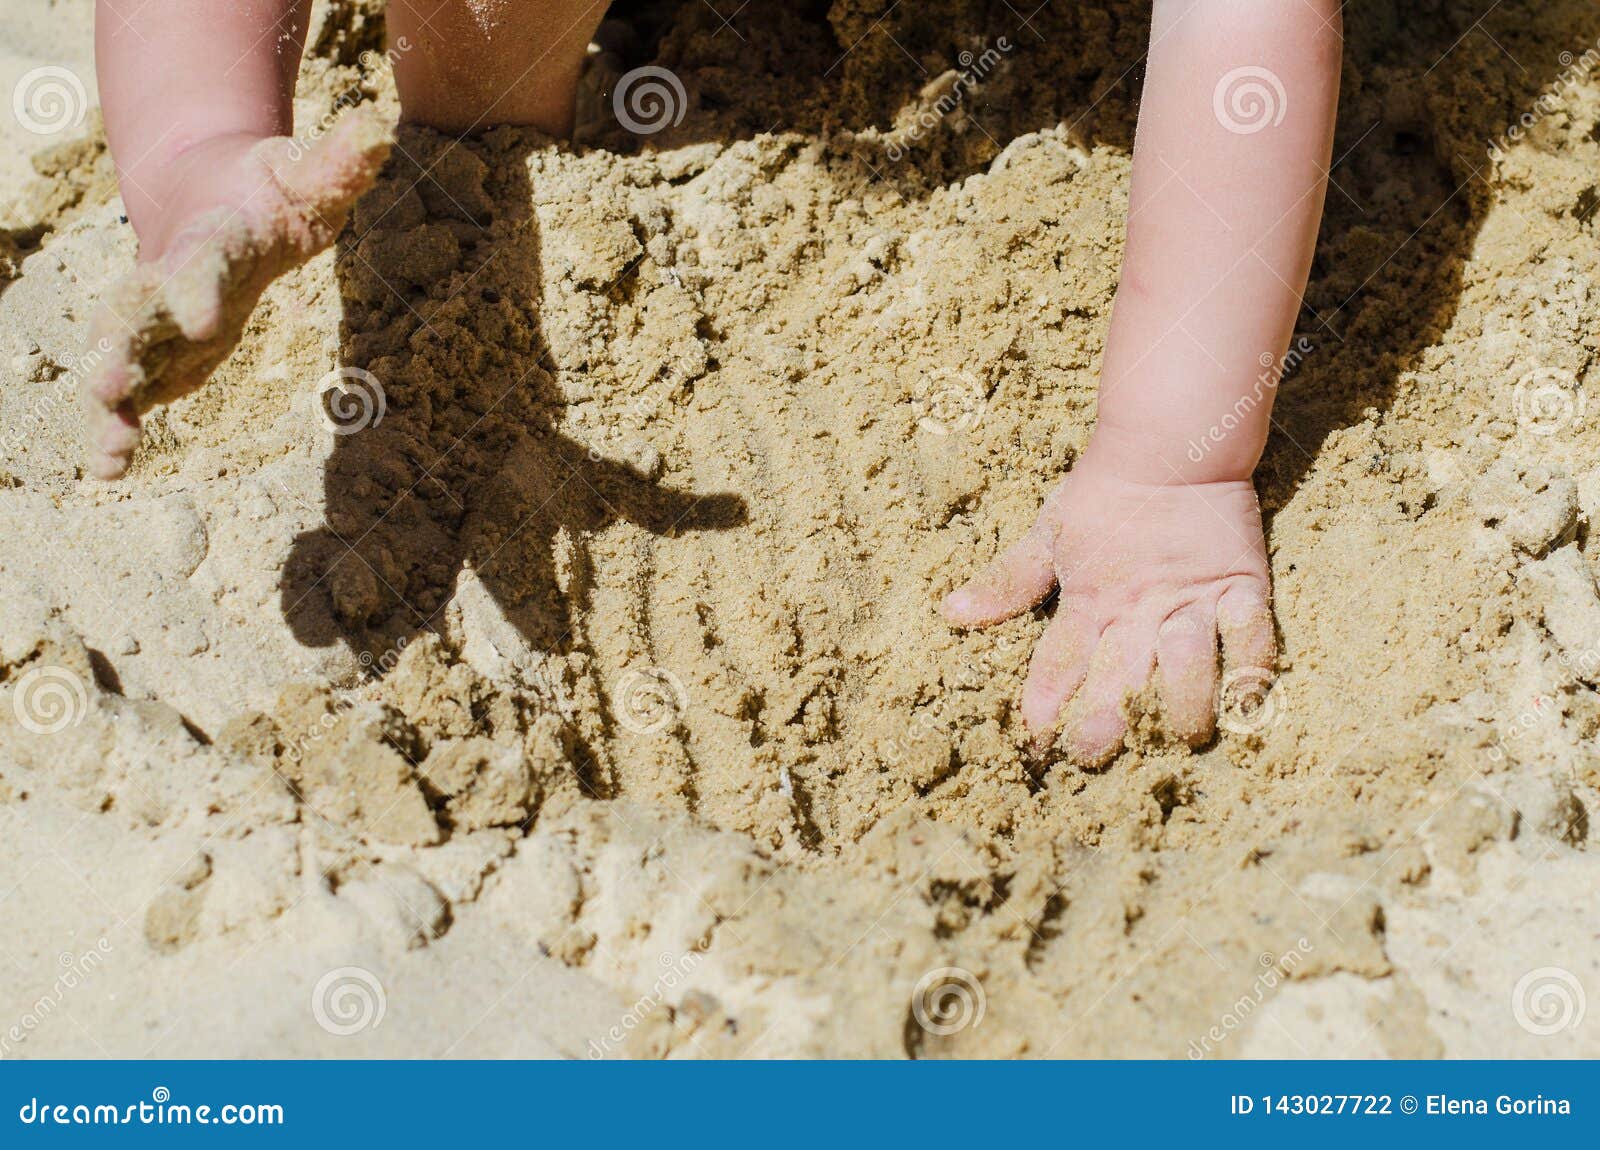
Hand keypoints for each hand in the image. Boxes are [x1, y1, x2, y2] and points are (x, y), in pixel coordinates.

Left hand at [941, 453, 1275, 765]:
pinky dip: (1252, 668)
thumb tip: (953, 614)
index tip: (1034, 742)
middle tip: (1091, 755)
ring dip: (1183, 703)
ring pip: (1189, 662)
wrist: (1170, 443)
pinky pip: (1252, 633)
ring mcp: (1192, 598)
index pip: (1059, 662)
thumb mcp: (1049, 536)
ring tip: (1181, 737)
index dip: (1046, 704)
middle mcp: (1139, 608)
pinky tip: (1249, 705)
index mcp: (1088, 599)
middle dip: (1104, 721)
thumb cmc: (1103, 495)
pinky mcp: (1240, 584)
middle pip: (1121, 675)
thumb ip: (1009, 583)